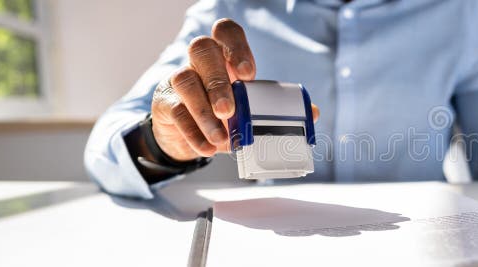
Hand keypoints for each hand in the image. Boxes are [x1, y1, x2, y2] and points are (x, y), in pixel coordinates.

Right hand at [150, 18, 318, 160]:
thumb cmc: (223, 114)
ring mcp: (178, 79)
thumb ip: (276, 108)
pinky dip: (193, 132)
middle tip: (230, 110)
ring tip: (221, 137)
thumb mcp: (248, 108)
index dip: (236, 46)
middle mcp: (199, 62)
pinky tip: (207, 148)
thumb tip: (313, 112)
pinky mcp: (165, 103)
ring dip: (204, 112)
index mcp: (224, 56)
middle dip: (218, 80)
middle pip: (201, 49)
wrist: (188, 135)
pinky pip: (176, 111)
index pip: (226, 32)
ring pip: (185, 80)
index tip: (248, 74)